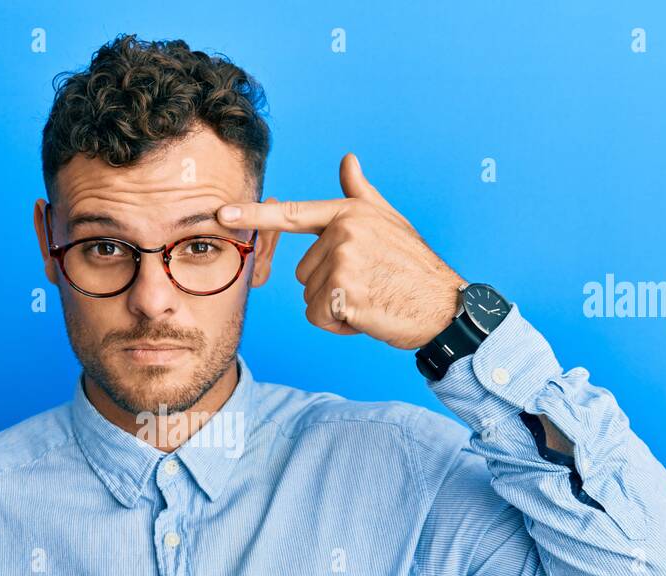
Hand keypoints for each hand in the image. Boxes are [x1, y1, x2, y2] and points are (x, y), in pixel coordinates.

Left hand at [217, 153, 465, 350]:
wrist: (444, 307)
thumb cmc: (414, 267)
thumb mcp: (389, 222)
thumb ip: (361, 194)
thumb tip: (347, 160)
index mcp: (350, 213)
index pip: (294, 214)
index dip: (255, 215)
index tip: (222, 213)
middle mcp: (344, 231)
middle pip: (303, 272)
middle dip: (329, 287)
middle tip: (368, 285)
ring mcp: (345, 260)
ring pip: (310, 296)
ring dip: (335, 307)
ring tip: (371, 298)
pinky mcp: (345, 292)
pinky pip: (318, 316)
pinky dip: (339, 325)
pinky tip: (368, 315)